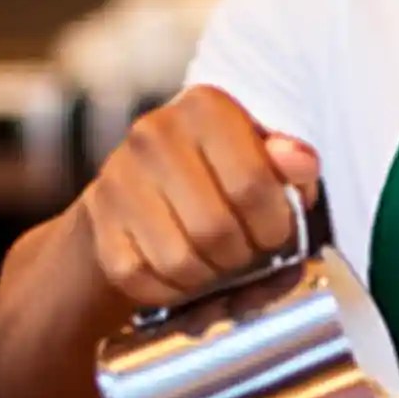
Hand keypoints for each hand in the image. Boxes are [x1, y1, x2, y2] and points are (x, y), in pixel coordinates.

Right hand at [79, 86, 320, 307]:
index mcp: (207, 108)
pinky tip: (185, 274)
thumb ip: (291, 163)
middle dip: (242, 257)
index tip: (277, 235)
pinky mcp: (98, 217)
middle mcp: (155, 133)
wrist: (143, 183)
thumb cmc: (221, 171)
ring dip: (208, 277)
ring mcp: (119, 175)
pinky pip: (138, 276)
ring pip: (177, 260)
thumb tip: (301, 163)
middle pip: (214, 229)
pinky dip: (170, 289)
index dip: (275, 225)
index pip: (253, 183)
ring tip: (220, 265)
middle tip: (249, 255)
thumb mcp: (266, 158)